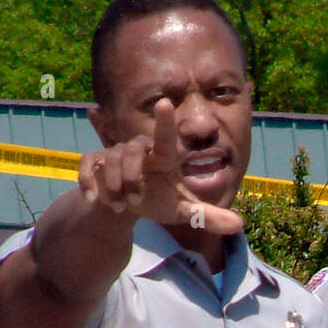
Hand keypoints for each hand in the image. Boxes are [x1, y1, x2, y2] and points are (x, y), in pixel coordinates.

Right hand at [77, 100, 243, 235]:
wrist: (125, 206)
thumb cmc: (158, 201)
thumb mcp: (183, 211)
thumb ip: (209, 216)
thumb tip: (239, 224)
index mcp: (162, 157)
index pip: (165, 136)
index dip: (165, 121)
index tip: (165, 103)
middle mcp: (139, 150)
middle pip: (131, 151)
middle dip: (131, 179)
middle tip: (135, 202)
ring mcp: (115, 155)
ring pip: (110, 162)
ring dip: (115, 188)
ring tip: (121, 206)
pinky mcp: (96, 163)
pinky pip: (89, 166)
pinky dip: (90, 183)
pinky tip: (96, 200)